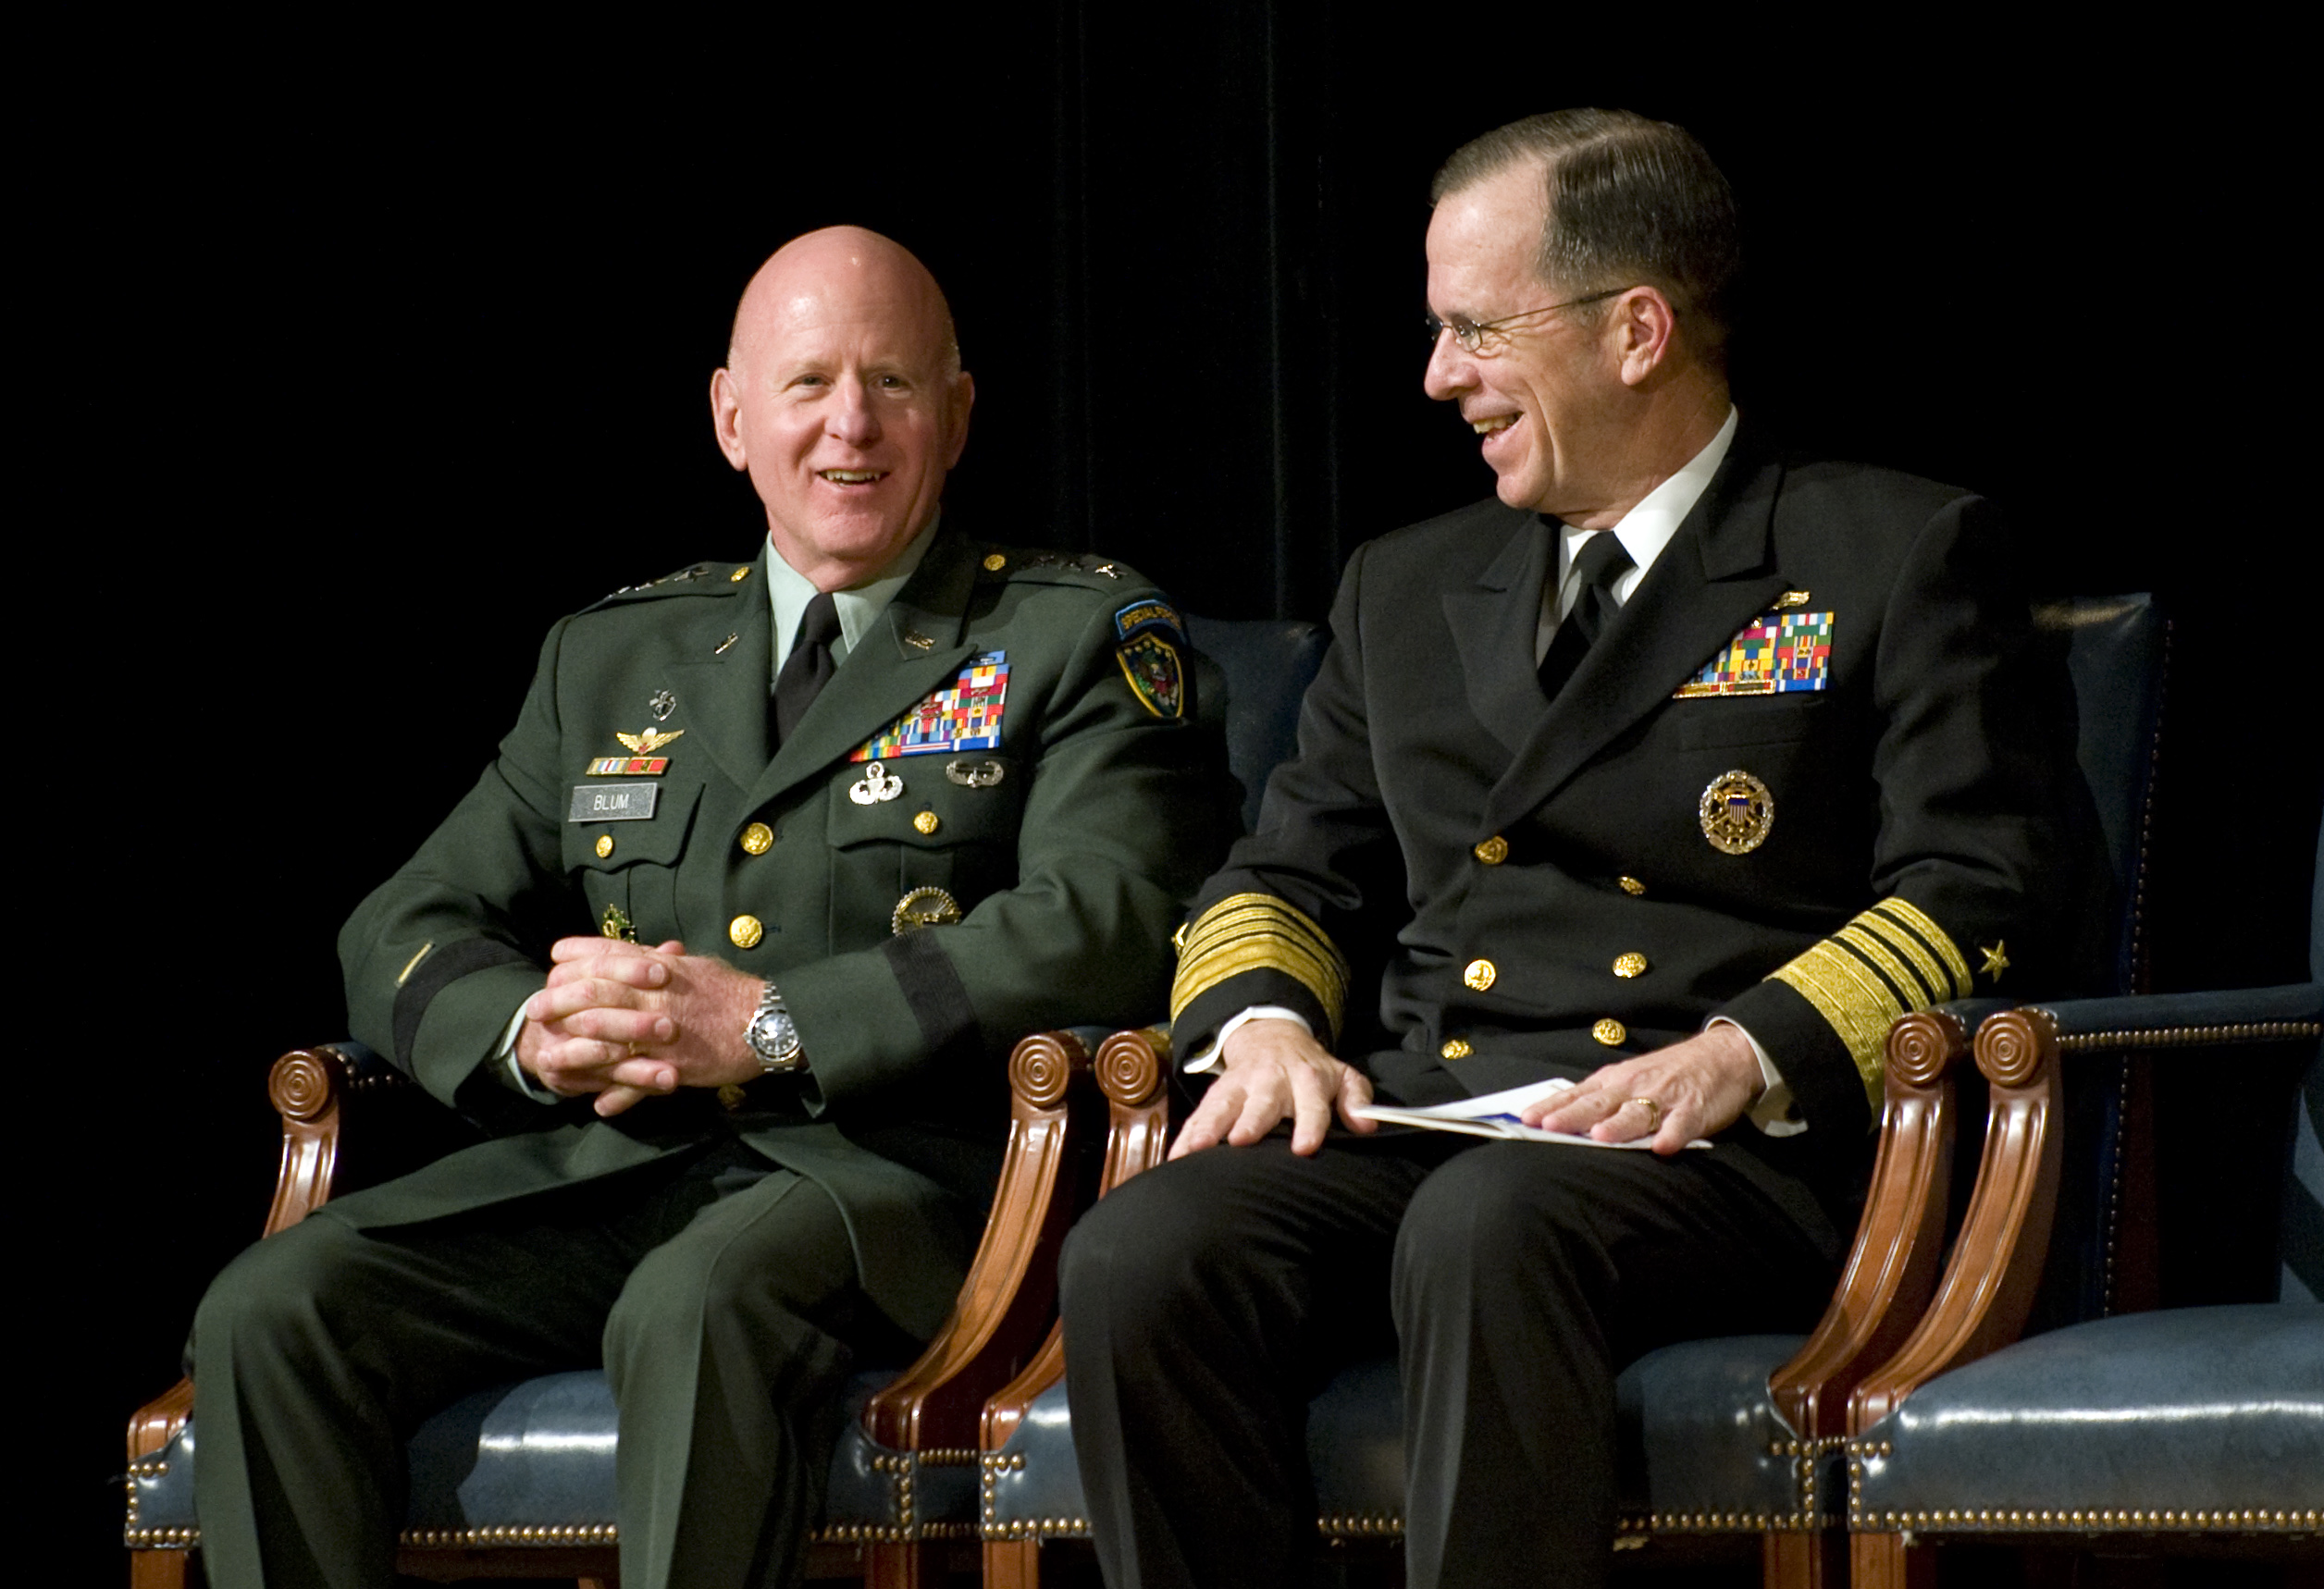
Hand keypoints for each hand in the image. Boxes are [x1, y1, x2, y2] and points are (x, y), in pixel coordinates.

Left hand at [516, 937, 766, 1117]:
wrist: (772, 1021)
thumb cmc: (735, 991)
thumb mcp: (697, 966)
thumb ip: (663, 961)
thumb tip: (639, 953)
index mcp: (662, 967)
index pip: (608, 953)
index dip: (576, 955)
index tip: (554, 960)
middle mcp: (657, 994)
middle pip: (596, 990)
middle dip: (559, 999)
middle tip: (534, 1008)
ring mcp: (664, 1030)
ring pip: (607, 1036)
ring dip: (573, 1049)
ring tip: (548, 1059)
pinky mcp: (676, 1064)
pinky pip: (637, 1081)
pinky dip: (616, 1093)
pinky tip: (595, 1102)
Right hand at [1170, 1017, 1374, 1159]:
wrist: (1272, 1037)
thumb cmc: (1311, 1069)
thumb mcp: (1342, 1075)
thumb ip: (1357, 1099)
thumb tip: (1367, 1125)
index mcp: (1306, 1079)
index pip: (1311, 1104)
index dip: (1309, 1125)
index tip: (1305, 1147)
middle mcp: (1270, 1082)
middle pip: (1260, 1103)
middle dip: (1250, 1121)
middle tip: (1241, 1140)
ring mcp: (1239, 1087)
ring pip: (1222, 1106)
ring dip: (1207, 1127)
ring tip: (1194, 1150)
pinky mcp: (1216, 1096)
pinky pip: (1198, 1116)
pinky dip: (1184, 1137)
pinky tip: (1174, 1159)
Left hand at [1519, 1024, 1761, 1153]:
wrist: (1723, 1055)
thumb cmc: (1667, 1072)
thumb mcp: (1627, 1079)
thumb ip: (1598, 1099)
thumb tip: (1556, 1118)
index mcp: (1615, 1082)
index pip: (1576, 1096)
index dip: (1551, 1107)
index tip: (1525, 1119)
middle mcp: (1634, 1087)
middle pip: (1598, 1104)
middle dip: (1573, 1116)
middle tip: (1549, 1127)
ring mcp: (1664, 1097)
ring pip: (1637, 1113)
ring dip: (1618, 1125)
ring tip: (1599, 1137)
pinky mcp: (1695, 1109)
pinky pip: (1683, 1124)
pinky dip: (1673, 1135)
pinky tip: (1663, 1148)